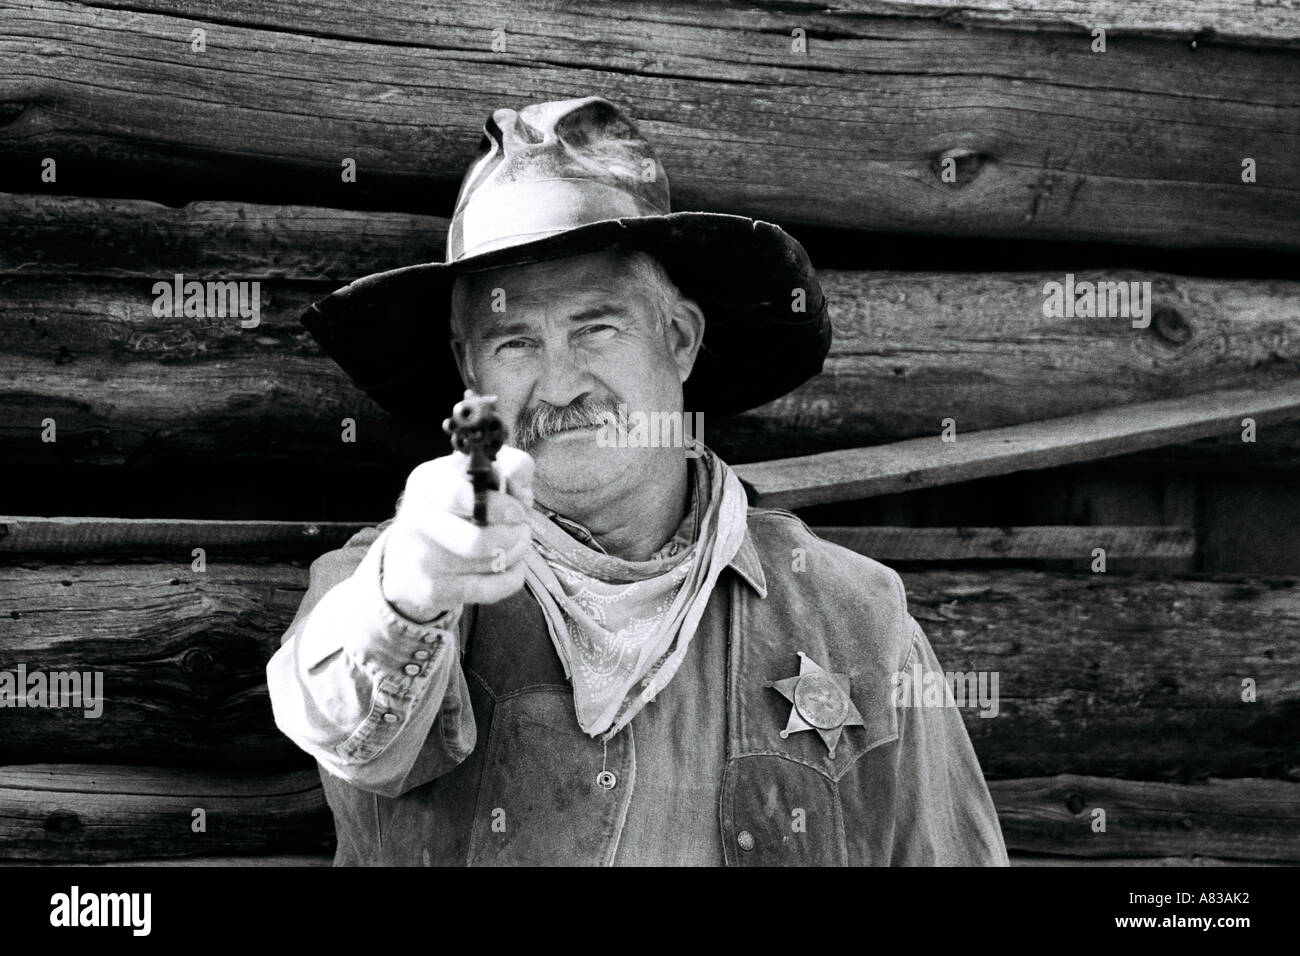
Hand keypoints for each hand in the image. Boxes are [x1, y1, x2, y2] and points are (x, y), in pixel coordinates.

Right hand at [380, 446, 534, 620]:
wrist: (411, 558)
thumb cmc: (457, 508)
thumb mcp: (479, 477)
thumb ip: (509, 465)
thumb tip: (519, 476)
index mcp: (427, 483)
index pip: (458, 496)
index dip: (498, 506)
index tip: (518, 511)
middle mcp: (416, 519)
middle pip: (476, 541)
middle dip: (514, 535)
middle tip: (522, 529)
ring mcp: (420, 559)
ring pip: (488, 564)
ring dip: (516, 553)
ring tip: (517, 543)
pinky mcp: (431, 590)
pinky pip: (488, 590)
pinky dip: (511, 577)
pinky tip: (510, 565)